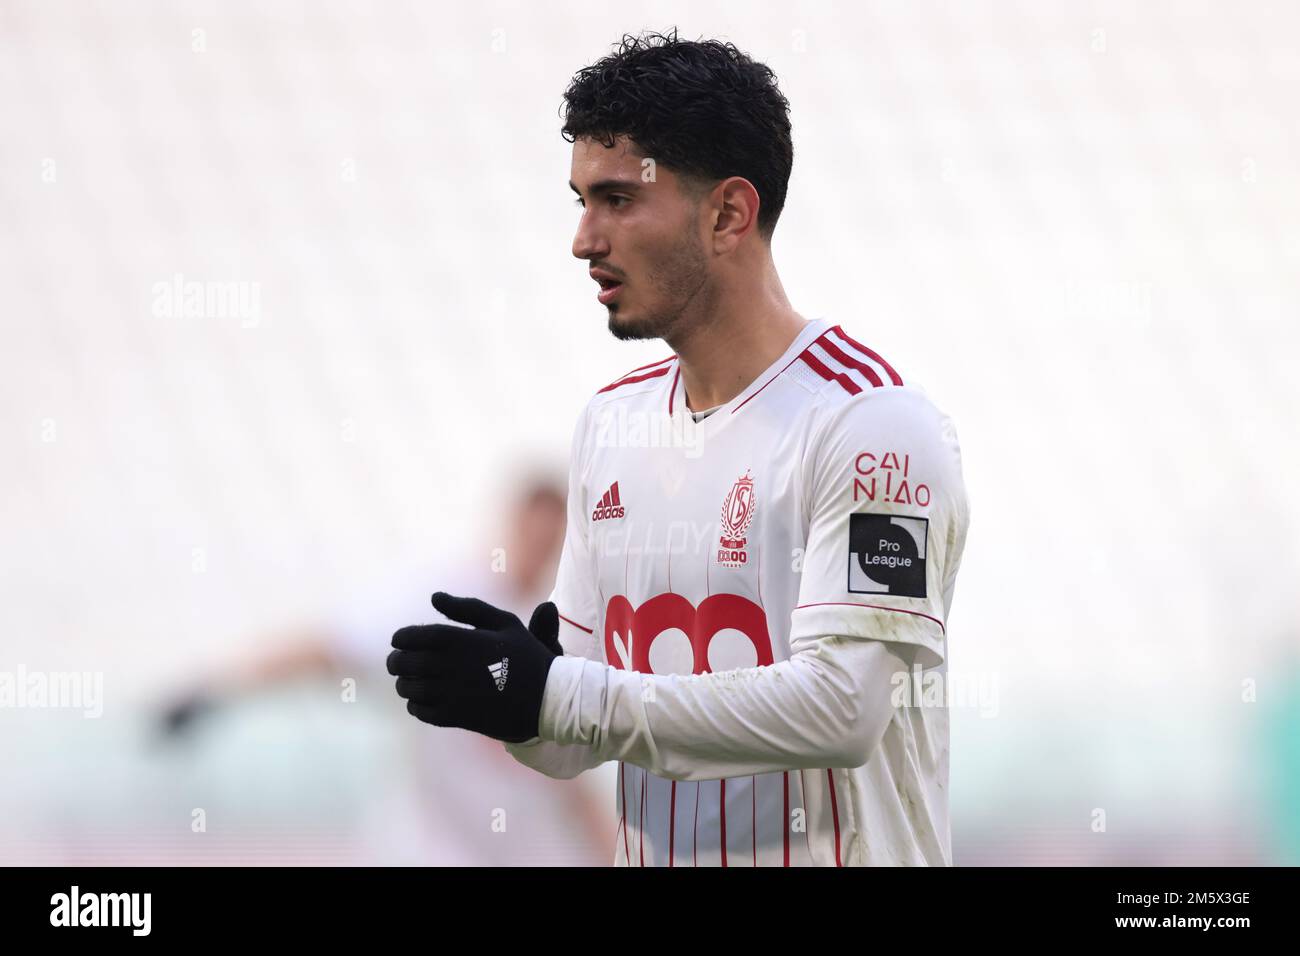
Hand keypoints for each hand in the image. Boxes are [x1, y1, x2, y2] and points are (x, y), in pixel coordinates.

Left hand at [388, 592, 559, 742]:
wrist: (548, 698)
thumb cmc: (526, 657)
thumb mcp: (504, 623)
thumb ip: (468, 608)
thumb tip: (434, 597)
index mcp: (463, 640)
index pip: (416, 637)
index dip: (401, 638)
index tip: (398, 640)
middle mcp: (454, 666)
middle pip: (408, 663)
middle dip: (396, 661)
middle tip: (395, 662)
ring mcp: (455, 694)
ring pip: (412, 690)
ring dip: (403, 685)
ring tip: (406, 682)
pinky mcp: (459, 717)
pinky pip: (424, 712)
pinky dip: (415, 707)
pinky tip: (420, 702)